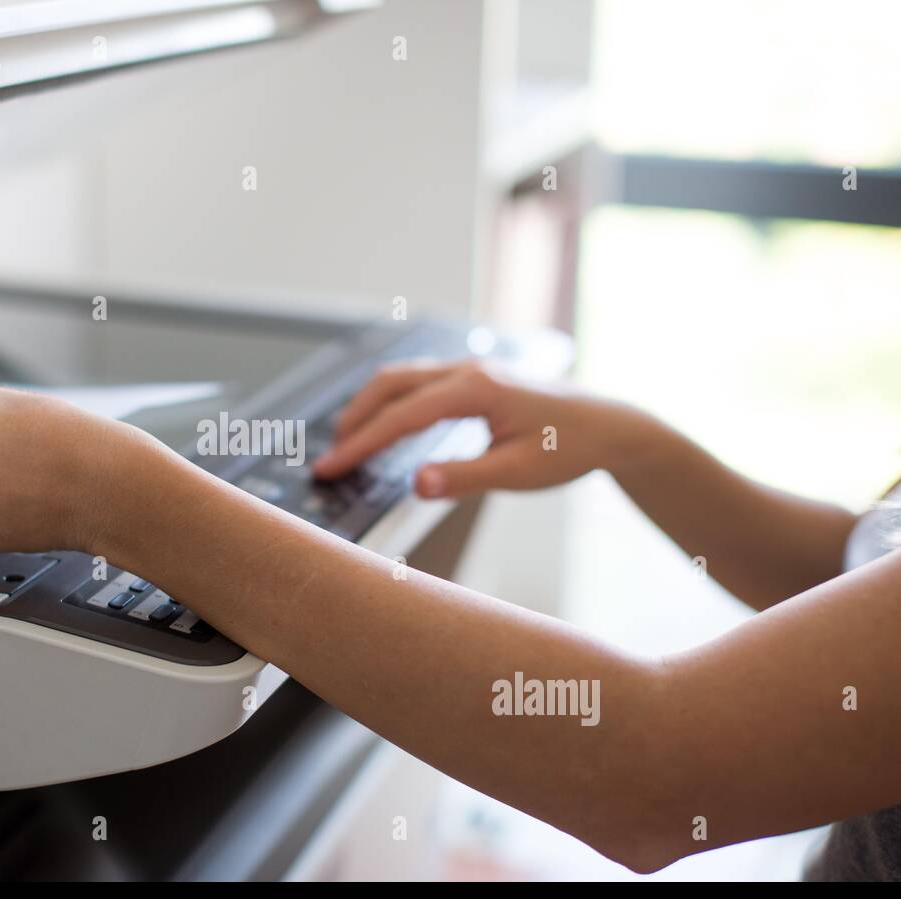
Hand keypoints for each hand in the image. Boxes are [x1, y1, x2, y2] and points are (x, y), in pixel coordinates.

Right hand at [312, 360, 646, 498]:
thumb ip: (462, 478)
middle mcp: (468, 371)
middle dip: (354, 419)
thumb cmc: (571, 448)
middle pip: (390, 384)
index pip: (400, 417)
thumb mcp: (518, 473)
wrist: (610, 426)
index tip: (332, 466)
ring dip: (370, 406)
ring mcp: (470, 370)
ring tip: (349, 441)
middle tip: (331, 456)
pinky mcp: (475, 379)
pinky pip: (419, 383)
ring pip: (402, 378)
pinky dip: (391, 402)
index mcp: (475, 390)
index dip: (361, 444)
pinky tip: (387, 425)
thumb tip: (415, 485)